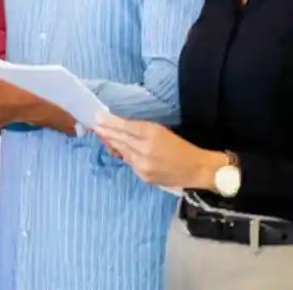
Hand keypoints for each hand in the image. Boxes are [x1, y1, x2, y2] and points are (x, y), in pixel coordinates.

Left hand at [93, 115, 226, 189]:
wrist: (197, 169)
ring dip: (112, 143)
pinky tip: (119, 150)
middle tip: (95, 126)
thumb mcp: (162, 131)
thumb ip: (141, 129)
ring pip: (122, 151)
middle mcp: (145, 149)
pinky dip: (125, 155)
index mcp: (152, 133)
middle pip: (120, 138)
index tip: (97, 117)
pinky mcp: (144, 176)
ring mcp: (143, 164)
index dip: (110, 122)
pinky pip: (130, 163)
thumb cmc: (181, 146)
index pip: (125, 126)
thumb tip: (121, 126)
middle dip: (106, 132)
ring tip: (103, 136)